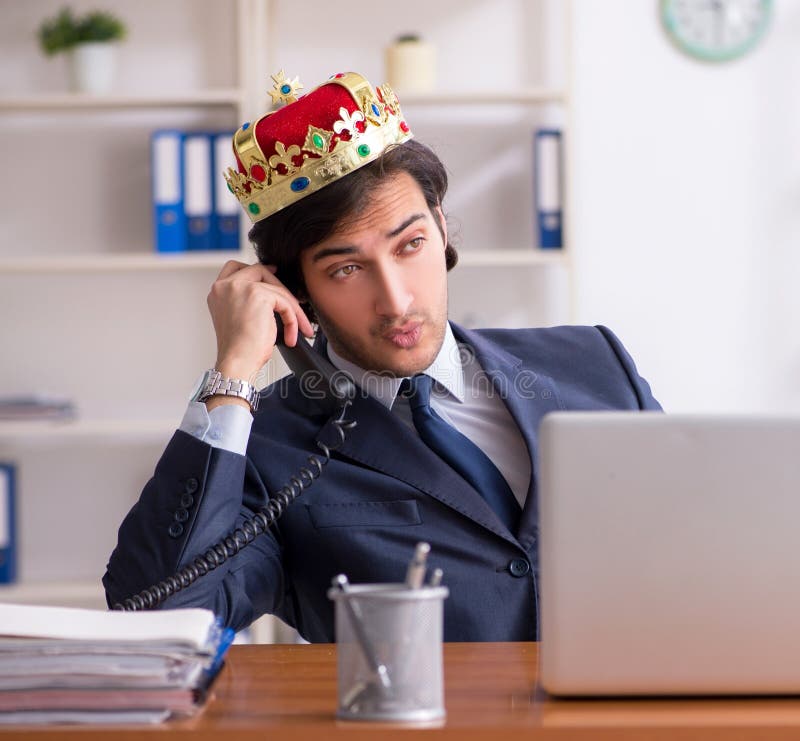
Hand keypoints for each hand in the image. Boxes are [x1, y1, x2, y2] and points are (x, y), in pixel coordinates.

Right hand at [206, 260, 313, 381]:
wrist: (237, 361)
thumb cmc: (239, 350)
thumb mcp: (238, 319)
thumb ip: (246, 302)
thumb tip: (272, 297)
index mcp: (218, 293)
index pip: (234, 268)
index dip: (255, 269)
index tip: (272, 272)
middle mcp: (225, 286)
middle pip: (257, 270)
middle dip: (278, 285)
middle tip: (293, 301)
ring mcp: (240, 287)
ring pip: (276, 288)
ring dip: (291, 308)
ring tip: (298, 327)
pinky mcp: (257, 294)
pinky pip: (284, 302)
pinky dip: (292, 318)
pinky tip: (291, 335)